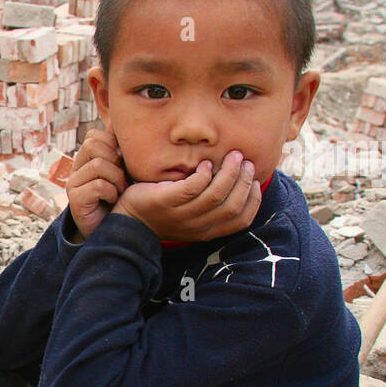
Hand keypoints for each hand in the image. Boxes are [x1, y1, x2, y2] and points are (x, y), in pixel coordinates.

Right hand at [66, 127, 128, 242]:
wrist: (109, 231)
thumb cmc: (121, 200)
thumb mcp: (124, 173)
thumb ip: (123, 155)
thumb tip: (137, 131)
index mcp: (87, 159)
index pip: (94, 134)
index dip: (113, 144)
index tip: (122, 162)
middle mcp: (76, 168)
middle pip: (93, 143)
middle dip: (114, 159)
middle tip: (121, 177)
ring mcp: (73, 183)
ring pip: (98, 164)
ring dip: (116, 178)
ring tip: (119, 190)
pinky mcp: (75, 199)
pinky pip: (98, 184)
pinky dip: (111, 192)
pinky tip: (112, 200)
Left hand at [112, 149, 260, 241]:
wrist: (130, 221)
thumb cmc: (165, 213)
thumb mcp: (193, 215)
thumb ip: (212, 204)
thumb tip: (238, 180)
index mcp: (208, 231)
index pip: (241, 220)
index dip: (253, 200)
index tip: (255, 181)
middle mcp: (197, 226)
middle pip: (231, 205)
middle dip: (243, 181)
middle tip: (244, 161)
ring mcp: (181, 215)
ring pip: (214, 195)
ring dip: (228, 173)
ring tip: (233, 155)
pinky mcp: (166, 202)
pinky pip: (191, 188)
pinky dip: (203, 175)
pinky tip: (204, 165)